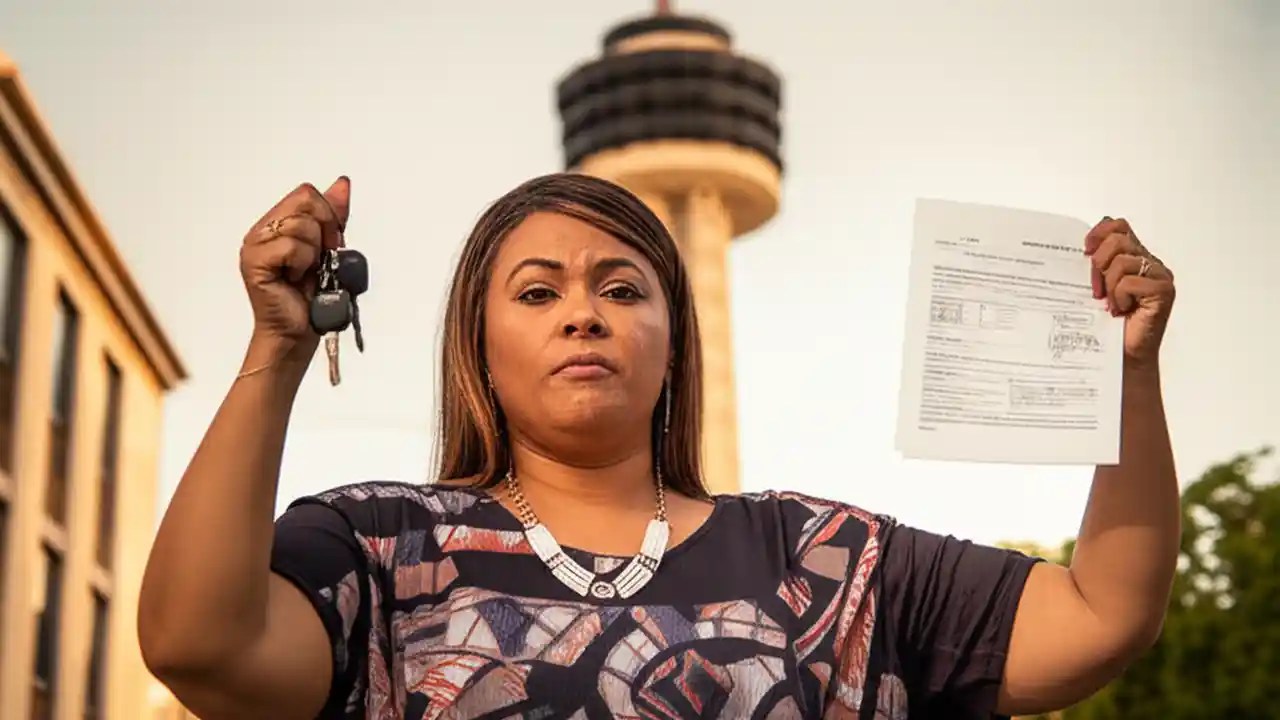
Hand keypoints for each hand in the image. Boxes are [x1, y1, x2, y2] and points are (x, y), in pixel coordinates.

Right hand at [239, 177, 350, 365]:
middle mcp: (262, 230)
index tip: (327, 246)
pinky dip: (303, 264)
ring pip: (301, 226)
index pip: (307, 194)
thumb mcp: (330, 248)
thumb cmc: (313, 296)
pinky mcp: (254, 262)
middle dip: (323, 233)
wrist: (300, 332)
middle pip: (306, 203)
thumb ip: (333, 215)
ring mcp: (255, 245)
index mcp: (277, 223)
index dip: (327, 217)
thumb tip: (342, 182)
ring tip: (303, 273)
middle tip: (316, 262)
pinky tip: (294, 279)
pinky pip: (292, 247)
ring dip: (314, 254)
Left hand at [1085, 217, 1174, 367]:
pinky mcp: (1163, 290)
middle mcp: (1149, 263)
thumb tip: (1084, 245)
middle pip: (1117, 239)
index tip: (1084, 251)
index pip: (1117, 226)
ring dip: (1108, 285)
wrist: (1121, 356)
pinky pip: (1130, 280)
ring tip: (1111, 304)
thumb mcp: (1094, 287)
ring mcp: (1159, 275)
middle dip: (1098, 264)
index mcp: (1133, 257)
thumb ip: (1094, 264)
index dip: (1098, 233)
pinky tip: (1122, 310)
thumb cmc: (1106, 324)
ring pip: (1122, 260)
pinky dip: (1119, 296)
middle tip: (1097, 290)